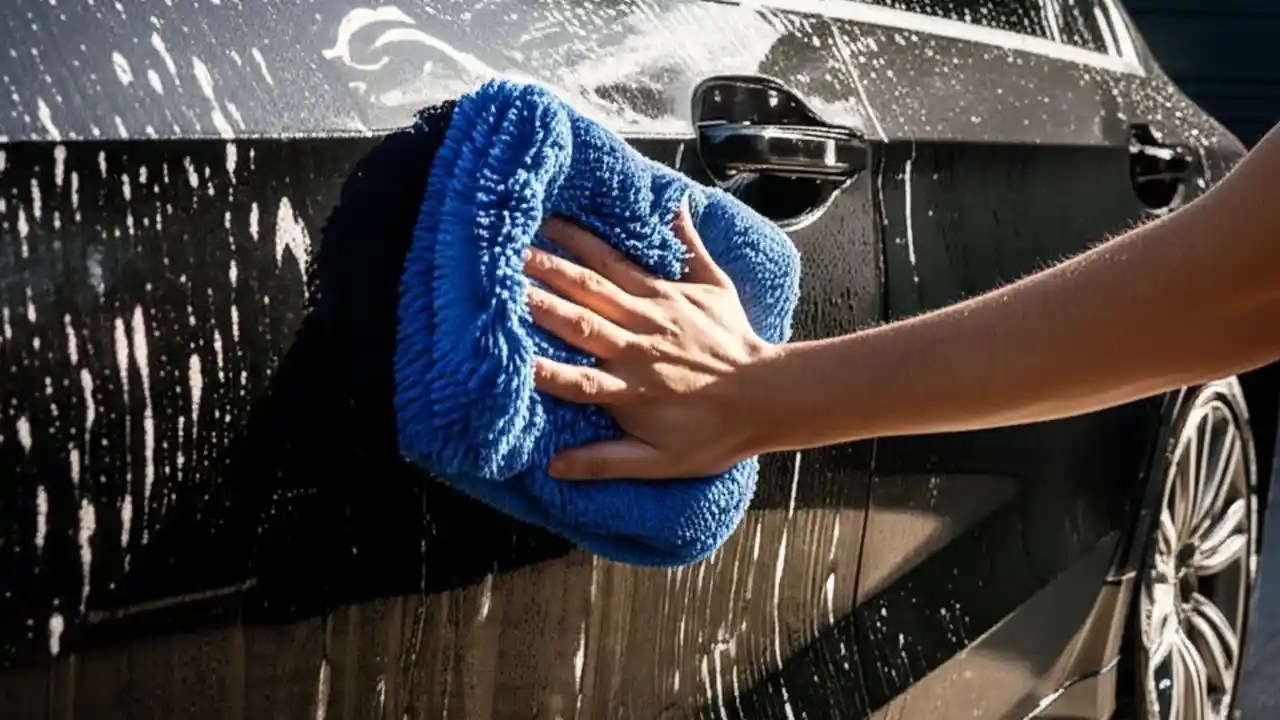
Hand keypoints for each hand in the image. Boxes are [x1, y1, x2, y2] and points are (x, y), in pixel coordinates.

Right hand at [526, 202, 774, 479]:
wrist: (770, 396)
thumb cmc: (714, 433)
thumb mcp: (661, 463)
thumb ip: (605, 463)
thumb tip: (552, 467)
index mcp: (630, 388)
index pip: (573, 377)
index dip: (536, 363)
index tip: (503, 345)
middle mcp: (641, 343)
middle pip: (580, 315)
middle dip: (538, 291)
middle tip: (501, 267)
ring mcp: (663, 310)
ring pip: (607, 275)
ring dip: (569, 250)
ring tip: (536, 225)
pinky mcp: (687, 289)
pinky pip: (655, 255)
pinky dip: (635, 230)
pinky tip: (615, 204)